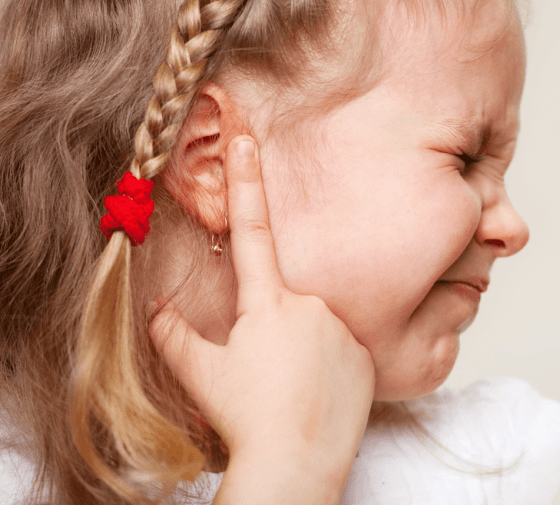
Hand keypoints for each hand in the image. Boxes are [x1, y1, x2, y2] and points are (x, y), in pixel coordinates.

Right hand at [149, 136, 375, 503]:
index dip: (246, 181)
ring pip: (314, 328)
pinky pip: (343, 350)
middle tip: (266, 377)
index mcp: (267, 301)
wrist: (297, 462)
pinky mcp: (367, 354)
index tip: (247, 137)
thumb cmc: (244, 417)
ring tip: (291, 390)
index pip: (251, 228)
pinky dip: (328, 367)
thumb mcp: (200, 373)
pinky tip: (317, 395)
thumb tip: (154, 310)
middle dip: (271, 332)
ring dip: (300, 351)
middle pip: (282, 303)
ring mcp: (343, 328)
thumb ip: (173, 334)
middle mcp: (311, 304)